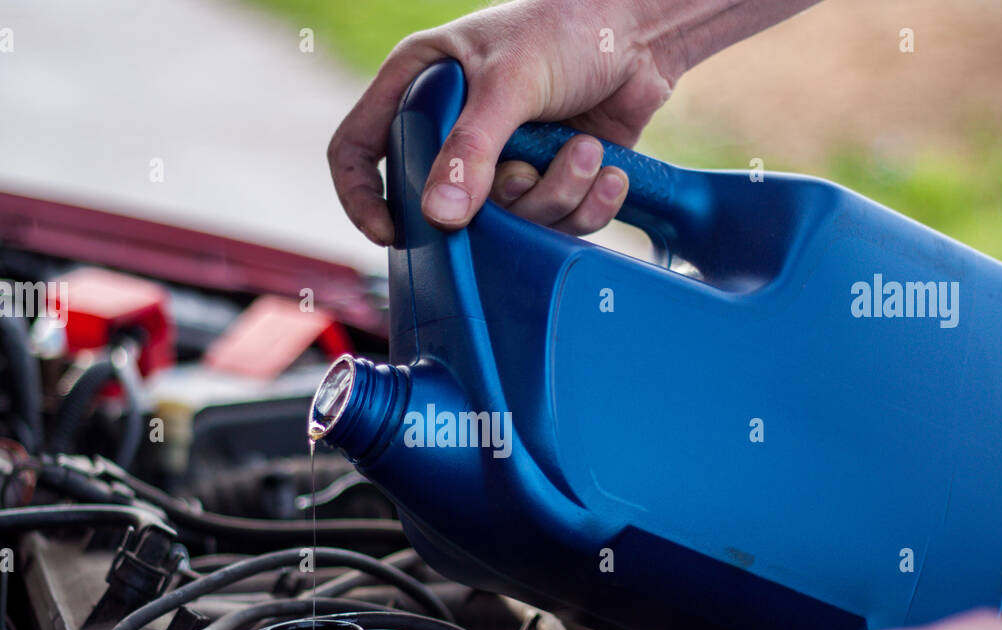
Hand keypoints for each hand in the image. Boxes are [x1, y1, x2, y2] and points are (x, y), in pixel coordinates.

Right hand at [328, 0, 681, 243]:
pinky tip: (605, 168)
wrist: (643, 31)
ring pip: (509, 221)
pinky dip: (586, 202)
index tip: (390, 232)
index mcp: (420, 88)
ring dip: (555, 193)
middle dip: (498, 201)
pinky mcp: (549, 181)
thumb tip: (439, 217)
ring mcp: (503, 160)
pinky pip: (555, 222)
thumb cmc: (567, 26)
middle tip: (527, 168)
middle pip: (445, 206)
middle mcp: (455, 131)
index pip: (357, 150)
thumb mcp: (509, 80)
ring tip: (583, 150)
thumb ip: (471, 148)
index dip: (362, 197)